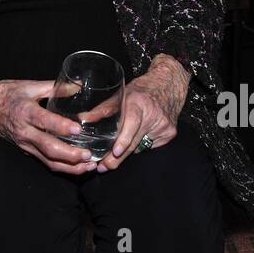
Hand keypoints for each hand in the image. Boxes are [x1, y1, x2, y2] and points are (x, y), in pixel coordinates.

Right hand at [0, 79, 96, 173]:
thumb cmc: (7, 94)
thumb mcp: (30, 86)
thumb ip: (56, 87)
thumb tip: (79, 85)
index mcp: (25, 111)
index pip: (44, 121)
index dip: (61, 126)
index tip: (77, 129)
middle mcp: (25, 131)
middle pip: (48, 147)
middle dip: (70, 155)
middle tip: (89, 155)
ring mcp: (25, 144)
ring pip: (48, 161)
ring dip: (69, 167)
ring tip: (88, 166)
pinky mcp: (26, 150)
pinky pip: (45, 162)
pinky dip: (62, 167)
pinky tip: (77, 167)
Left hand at [97, 54, 188, 171]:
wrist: (168, 86)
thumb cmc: (141, 91)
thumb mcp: (122, 95)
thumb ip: (103, 110)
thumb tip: (83, 119)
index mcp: (139, 103)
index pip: (132, 123)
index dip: (124, 139)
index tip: (116, 152)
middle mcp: (153, 115)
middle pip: (134, 142)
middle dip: (118, 157)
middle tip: (104, 166)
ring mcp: (163, 126)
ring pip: (141, 147)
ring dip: (127, 154)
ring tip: (113, 158)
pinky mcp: (170, 133)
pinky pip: (150, 146)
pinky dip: (141, 145)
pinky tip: (137, 140)